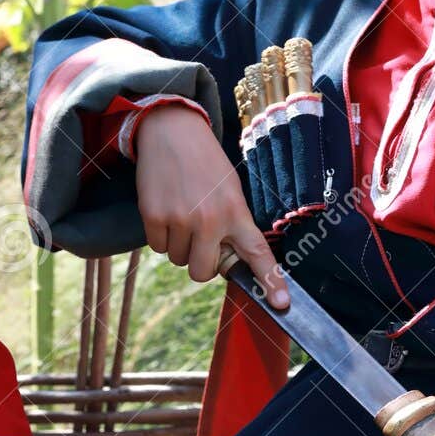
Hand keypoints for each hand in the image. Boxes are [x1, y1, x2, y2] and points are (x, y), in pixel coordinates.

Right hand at [134, 104, 288, 308]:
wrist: (172, 131)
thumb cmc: (205, 163)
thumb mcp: (229, 190)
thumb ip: (231, 225)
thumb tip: (225, 262)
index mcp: (235, 211)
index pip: (257, 252)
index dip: (270, 280)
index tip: (280, 304)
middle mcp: (210, 219)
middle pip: (203, 272)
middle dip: (200, 261)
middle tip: (199, 237)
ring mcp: (180, 219)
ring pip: (178, 260)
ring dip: (179, 245)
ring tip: (182, 212)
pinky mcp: (154, 216)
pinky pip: (158, 248)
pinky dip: (161, 235)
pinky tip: (166, 209)